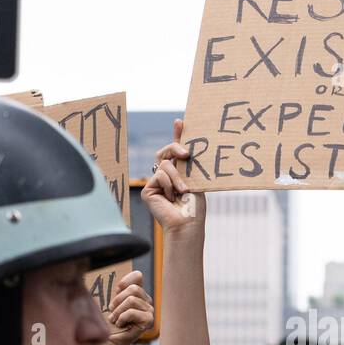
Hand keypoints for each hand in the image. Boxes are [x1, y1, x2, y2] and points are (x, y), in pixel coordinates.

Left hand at [104, 271, 154, 344]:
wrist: (109, 340)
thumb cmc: (109, 322)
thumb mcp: (113, 301)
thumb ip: (121, 290)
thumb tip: (131, 278)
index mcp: (139, 293)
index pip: (137, 276)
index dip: (125, 282)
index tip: (116, 292)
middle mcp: (146, 301)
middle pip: (133, 289)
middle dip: (118, 300)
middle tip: (112, 311)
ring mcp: (149, 311)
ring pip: (132, 300)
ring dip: (118, 311)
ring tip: (115, 319)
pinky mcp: (148, 320)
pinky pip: (132, 312)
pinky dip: (122, 318)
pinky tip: (120, 324)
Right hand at [142, 118, 205, 234]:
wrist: (188, 223)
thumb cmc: (194, 206)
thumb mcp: (195, 178)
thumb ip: (188, 162)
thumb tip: (187, 145)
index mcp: (178, 174)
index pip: (175, 151)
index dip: (177, 135)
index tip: (180, 121)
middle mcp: (165, 177)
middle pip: (165, 152)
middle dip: (175, 148)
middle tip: (186, 154)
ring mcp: (155, 183)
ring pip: (164, 164)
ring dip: (177, 177)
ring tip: (183, 191)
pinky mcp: (148, 190)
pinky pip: (159, 175)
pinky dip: (169, 185)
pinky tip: (171, 198)